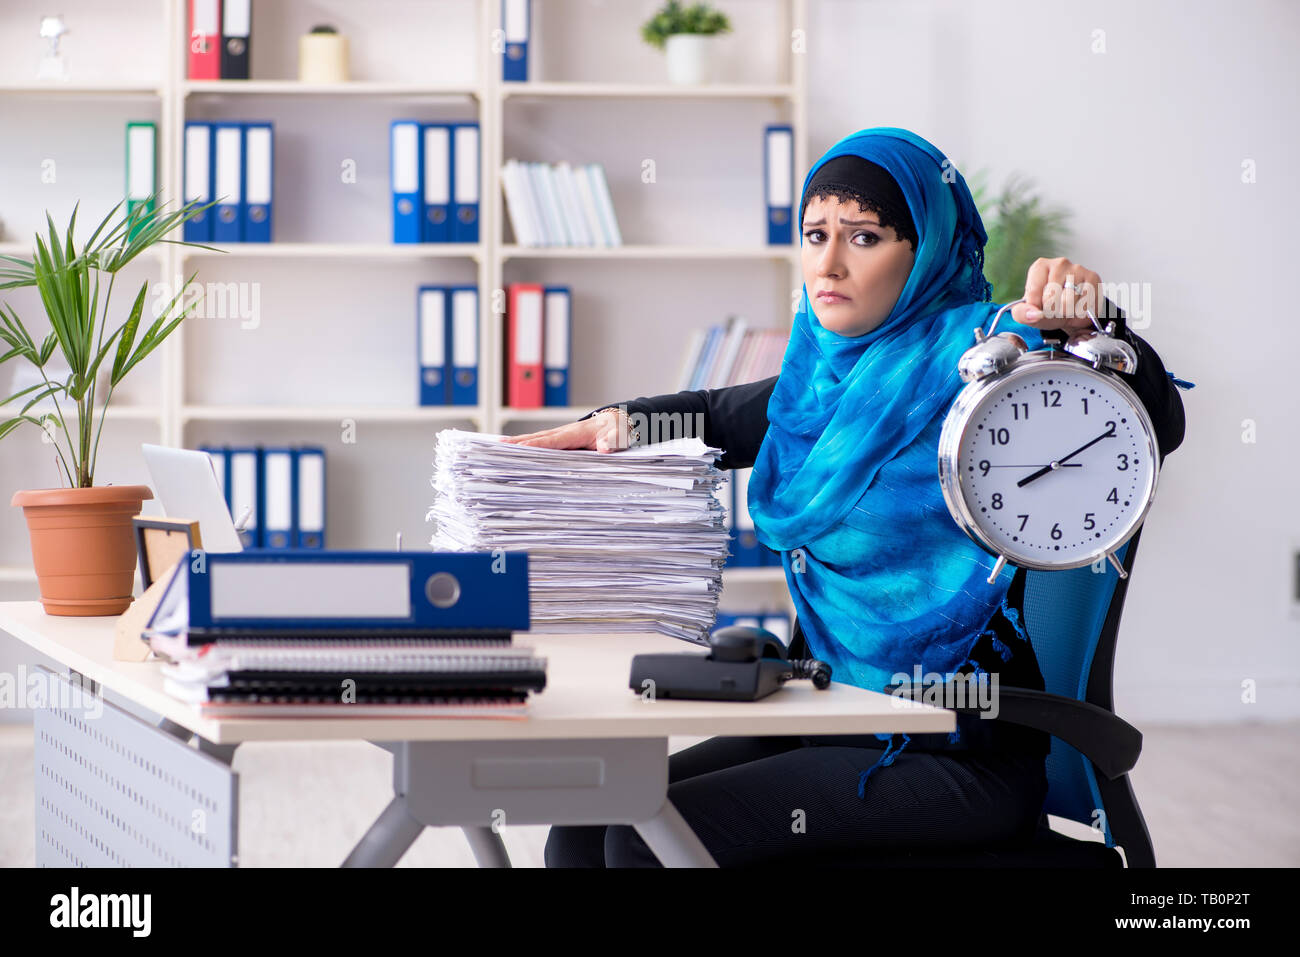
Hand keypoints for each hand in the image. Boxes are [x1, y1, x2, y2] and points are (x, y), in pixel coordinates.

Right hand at [500, 408, 633, 452]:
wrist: (620, 421)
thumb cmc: (619, 430)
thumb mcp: (620, 436)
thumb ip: (612, 441)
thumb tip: (603, 447)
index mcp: (577, 432)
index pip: (554, 440)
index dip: (537, 445)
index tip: (520, 448)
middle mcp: (566, 432)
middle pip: (538, 438)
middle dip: (519, 442)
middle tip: (498, 446)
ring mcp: (562, 435)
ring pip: (537, 439)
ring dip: (518, 443)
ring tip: (498, 448)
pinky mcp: (562, 440)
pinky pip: (542, 443)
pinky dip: (527, 445)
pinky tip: (515, 450)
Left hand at [1009, 257, 1102, 336]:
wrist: (1073, 312)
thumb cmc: (1048, 308)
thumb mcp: (1029, 313)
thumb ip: (1022, 313)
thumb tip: (1033, 313)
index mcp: (1040, 267)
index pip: (1033, 292)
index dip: (1036, 307)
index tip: (1039, 306)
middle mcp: (1059, 264)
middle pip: (1051, 298)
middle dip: (1052, 310)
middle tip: (1055, 308)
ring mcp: (1078, 269)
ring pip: (1069, 302)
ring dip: (1067, 312)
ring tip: (1067, 307)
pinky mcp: (1093, 278)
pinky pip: (1085, 303)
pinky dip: (1081, 311)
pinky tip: (1078, 306)